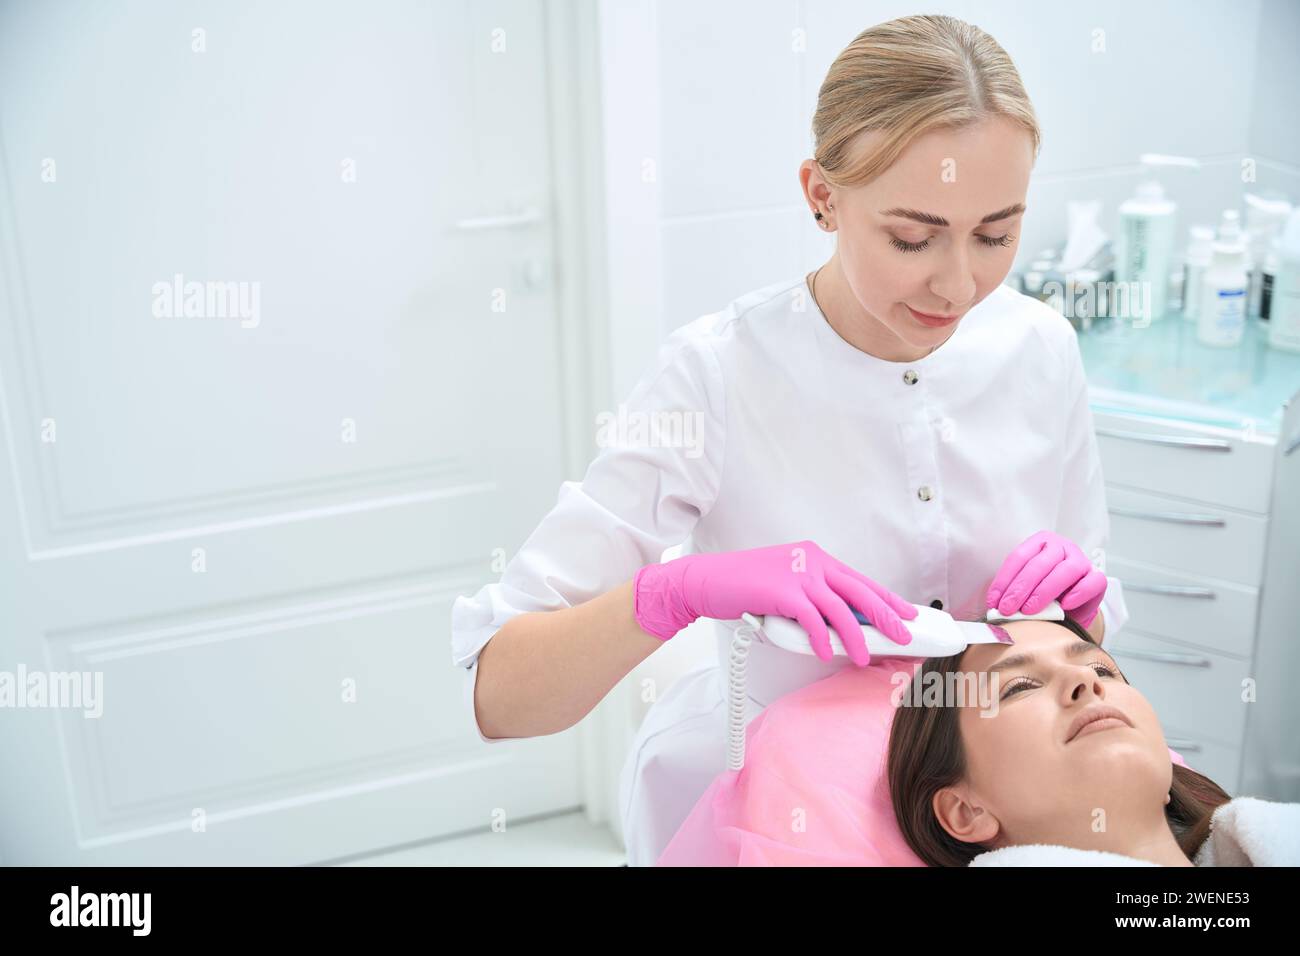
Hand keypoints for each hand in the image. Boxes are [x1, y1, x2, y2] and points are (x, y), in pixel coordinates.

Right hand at [633, 539, 916, 664]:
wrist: (706, 580)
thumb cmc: (743, 587)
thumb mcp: (786, 586)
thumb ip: (812, 599)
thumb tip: (840, 625)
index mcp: (815, 557)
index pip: (860, 580)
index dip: (886, 598)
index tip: (908, 614)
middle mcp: (811, 561)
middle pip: (860, 591)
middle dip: (886, 616)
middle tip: (906, 636)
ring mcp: (797, 574)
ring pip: (840, 608)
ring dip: (855, 636)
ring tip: (863, 657)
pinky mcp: (782, 591)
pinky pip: (812, 619)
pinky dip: (820, 639)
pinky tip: (824, 653)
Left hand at [986, 530, 1106, 628]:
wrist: (1073, 602)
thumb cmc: (1045, 592)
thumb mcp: (1026, 587)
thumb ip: (1014, 591)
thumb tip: (995, 605)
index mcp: (1040, 542)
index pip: (1019, 557)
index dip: (1004, 580)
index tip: (993, 601)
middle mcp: (1061, 546)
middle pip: (1039, 564)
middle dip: (1020, 588)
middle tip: (1007, 608)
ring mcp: (1080, 559)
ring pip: (1065, 571)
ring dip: (1044, 592)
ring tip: (1029, 610)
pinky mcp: (1096, 576)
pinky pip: (1092, 582)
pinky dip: (1078, 594)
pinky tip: (1064, 606)